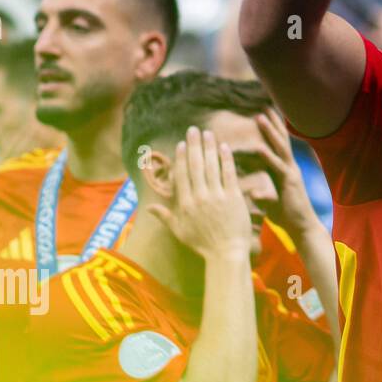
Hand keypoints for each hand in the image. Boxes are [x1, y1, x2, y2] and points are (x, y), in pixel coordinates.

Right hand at [147, 127, 252, 260]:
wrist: (226, 252)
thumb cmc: (202, 244)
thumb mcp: (179, 231)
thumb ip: (164, 217)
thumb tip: (147, 208)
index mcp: (184, 204)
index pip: (182, 175)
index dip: (181, 157)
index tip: (181, 143)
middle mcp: (199, 197)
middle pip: (195, 166)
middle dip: (194, 145)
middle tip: (193, 130)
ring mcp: (217, 196)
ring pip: (211, 166)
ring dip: (209, 147)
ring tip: (208, 133)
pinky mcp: (233, 197)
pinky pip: (229, 174)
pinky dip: (226, 159)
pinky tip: (224, 147)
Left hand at [256, 111, 318, 240]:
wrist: (302, 227)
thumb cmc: (287, 216)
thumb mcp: (271, 201)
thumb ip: (263, 194)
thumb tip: (252, 192)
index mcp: (285, 170)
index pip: (278, 145)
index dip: (272, 130)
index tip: (264, 114)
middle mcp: (290, 167)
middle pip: (281, 140)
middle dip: (272, 123)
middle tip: (263, 106)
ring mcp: (291, 173)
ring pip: (279, 147)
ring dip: (269, 131)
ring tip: (259, 116)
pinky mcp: (289, 182)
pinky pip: (277, 166)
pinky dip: (267, 155)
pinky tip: (258, 146)